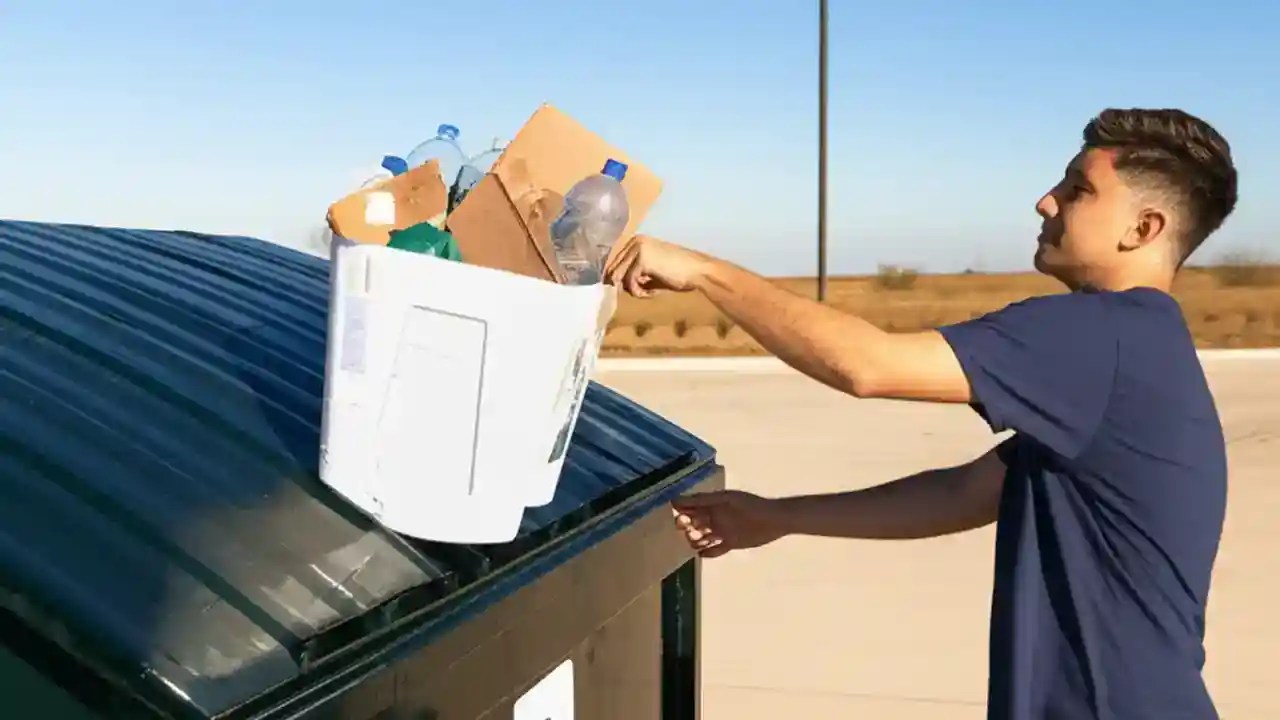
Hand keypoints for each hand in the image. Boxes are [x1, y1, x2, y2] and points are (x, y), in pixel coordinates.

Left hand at [603, 234, 709, 296]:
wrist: (698, 272)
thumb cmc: (679, 273)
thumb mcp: (651, 272)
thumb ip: (633, 275)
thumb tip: (615, 284)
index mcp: (637, 241)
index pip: (615, 262)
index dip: (617, 279)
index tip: (623, 290)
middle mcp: (635, 241)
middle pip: (614, 269)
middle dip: (623, 285)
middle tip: (640, 294)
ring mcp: (637, 249)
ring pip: (619, 277)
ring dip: (633, 290)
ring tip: (649, 293)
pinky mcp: (641, 260)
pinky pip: (629, 282)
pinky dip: (639, 292)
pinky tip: (652, 293)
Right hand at [671, 490, 786, 558]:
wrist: (774, 520)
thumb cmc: (749, 506)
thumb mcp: (725, 499)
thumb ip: (703, 500)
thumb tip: (678, 500)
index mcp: (713, 504)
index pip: (690, 506)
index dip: (680, 509)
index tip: (671, 513)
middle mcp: (715, 517)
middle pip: (693, 522)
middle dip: (685, 526)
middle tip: (683, 529)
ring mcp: (722, 531)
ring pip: (701, 537)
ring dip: (694, 540)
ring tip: (692, 542)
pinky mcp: (730, 544)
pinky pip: (714, 550)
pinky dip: (707, 553)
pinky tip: (700, 555)